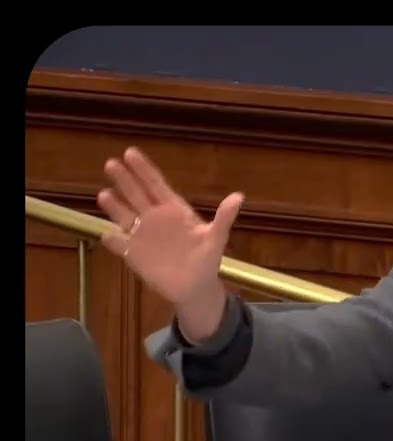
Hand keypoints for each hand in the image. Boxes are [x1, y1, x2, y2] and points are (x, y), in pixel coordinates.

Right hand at [96, 146, 243, 340]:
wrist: (196, 287)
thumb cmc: (207, 259)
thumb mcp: (217, 237)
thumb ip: (224, 217)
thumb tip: (239, 196)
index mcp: (174, 211)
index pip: (156, 185)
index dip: (144, 169)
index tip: (130, 152)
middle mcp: (155, 219)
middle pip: (137, 195)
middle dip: (124, 180)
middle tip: (111, 163)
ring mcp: (142, 236)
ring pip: (125, 216)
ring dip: (114, 206)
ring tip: (104, 194)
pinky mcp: (134, 254)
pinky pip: (120, 245)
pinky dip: (114, 241)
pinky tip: (107, 235)